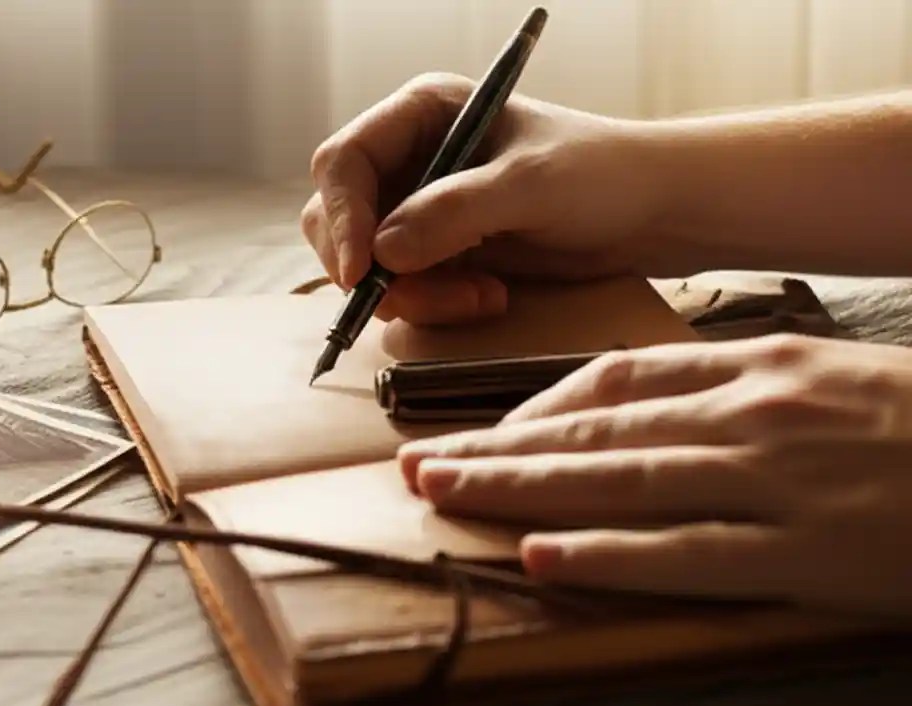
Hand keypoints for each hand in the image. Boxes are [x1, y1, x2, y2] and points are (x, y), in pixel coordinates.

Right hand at [300, 72, 668, 325]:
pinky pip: (403, 288)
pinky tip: (489, 297)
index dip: (341, 216)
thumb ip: (455, 213)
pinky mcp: (438, 251)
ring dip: (414, 293)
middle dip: (372, 267)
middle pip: (339, 217)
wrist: (654, 212)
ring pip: (367, 264)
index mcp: (422, 114)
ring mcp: (420, 207)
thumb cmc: (603, 175)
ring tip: (481, 297)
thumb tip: (381, 253)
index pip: (344, 162)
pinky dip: (435, 303)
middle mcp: (410, 158)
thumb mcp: (530, 186)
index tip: (362, 271)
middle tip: (415, 298)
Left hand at [397, 333, 911, 618]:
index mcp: (759, 365)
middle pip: (598, 431)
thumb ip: (734, 386)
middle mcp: (752, 415)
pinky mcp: (802, 555)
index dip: (537, 406)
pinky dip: (607, 557)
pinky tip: (542, 557)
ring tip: (446, 496)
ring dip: (521, 491)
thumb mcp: (827, 376)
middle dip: (499, 447)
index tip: (484, 428)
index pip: (619, 380)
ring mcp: (774, 484)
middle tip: (424, 462)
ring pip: (619, 484)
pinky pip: (684, 556)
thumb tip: (641, 409)